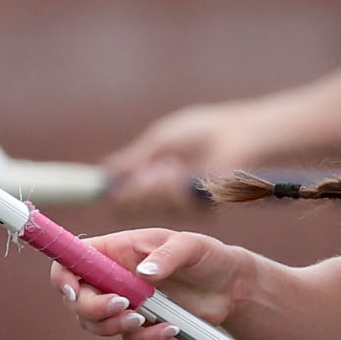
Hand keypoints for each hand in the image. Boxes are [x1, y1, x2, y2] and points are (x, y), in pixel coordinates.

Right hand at [48, 227, 245, 339]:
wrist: (229, 286)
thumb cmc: (206, 256)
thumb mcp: (191, 247)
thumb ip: (167, 256)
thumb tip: (144, 273)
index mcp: (114, 250)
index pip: (70, 260)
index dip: (62, 276)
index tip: (75, 292)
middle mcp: (112, 276)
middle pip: (77, 300)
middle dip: (94, 309)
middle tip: (125, 307)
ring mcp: (123, 301)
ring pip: (95, 324)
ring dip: (115, 326)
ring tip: (146, 319)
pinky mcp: (140, 322)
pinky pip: (128, 338)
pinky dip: (146, 338)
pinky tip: (171, 328)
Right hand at [103, 105, 260, 216]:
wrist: (235, 134)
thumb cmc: (200, 131)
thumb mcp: (159, 141)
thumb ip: (133, 158)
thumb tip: (104, 170)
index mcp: (151, 177)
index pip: (123, 196)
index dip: (115, 194)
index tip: (108, 187)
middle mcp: (163, 195)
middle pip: (132, 207)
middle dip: (135, 190)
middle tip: (149, 170)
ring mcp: (181, 203)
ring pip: (152, 208)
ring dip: (155, 187)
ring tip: (170, 166)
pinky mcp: (200, 208)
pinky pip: (174, 207)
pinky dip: (172, 190)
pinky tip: (179, 173)